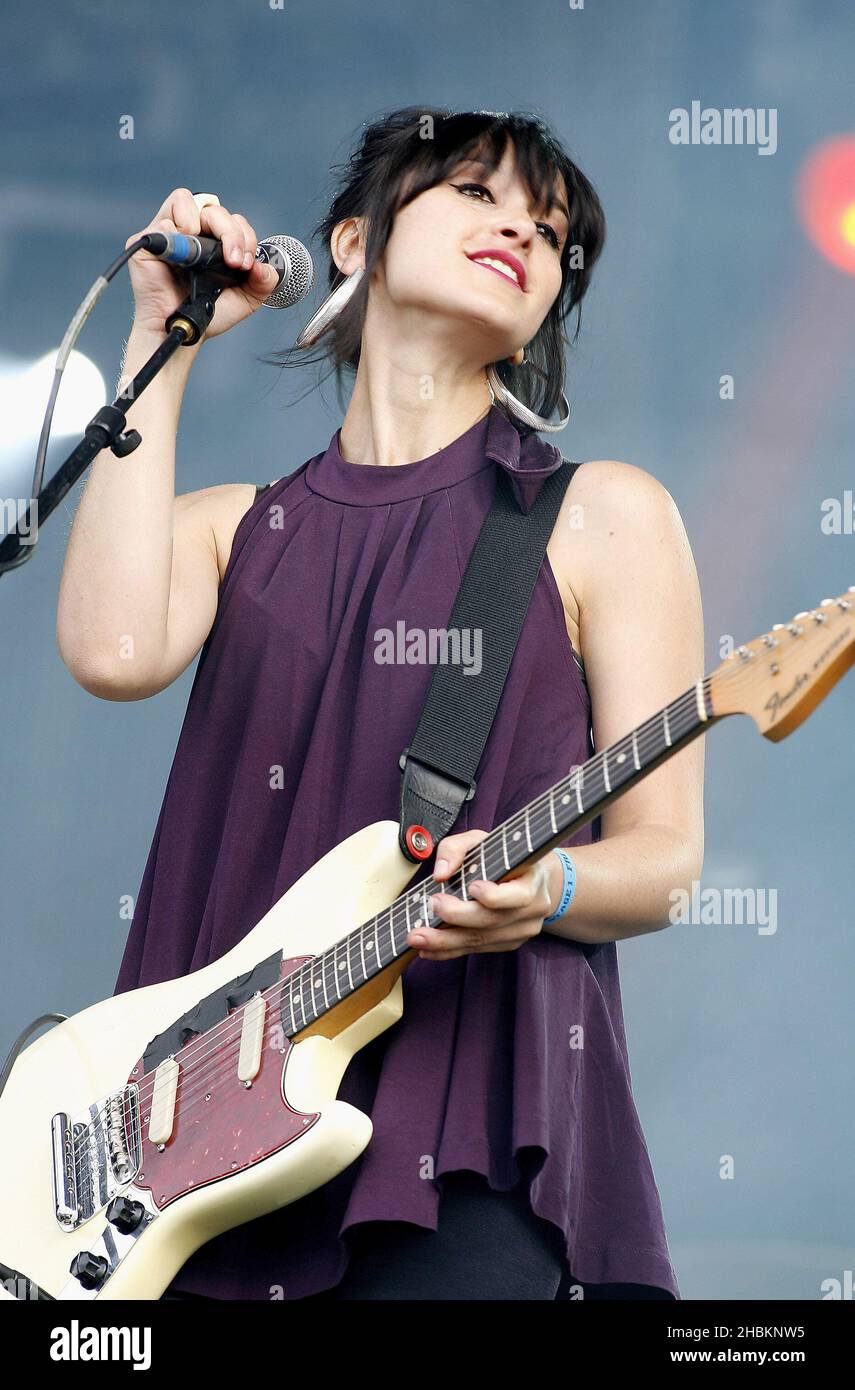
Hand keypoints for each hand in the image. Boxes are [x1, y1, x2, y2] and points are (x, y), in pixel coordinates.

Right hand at [124, 186, 279, 343]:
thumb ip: (262, 282)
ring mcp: (169, 234)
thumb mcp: (244, 299)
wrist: (184, 332)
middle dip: (231, 232)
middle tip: (235, 260)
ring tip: (202, 253)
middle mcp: (191, 234)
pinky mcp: (148, 241)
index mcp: (213, 242)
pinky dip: (175, 232)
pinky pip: (163, 220)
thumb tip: (267, 267)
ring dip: (201, 222)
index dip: (244, 235)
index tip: (247, 263)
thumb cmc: (206, 314)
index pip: (231, 220)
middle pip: (213, 208)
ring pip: (184, 199)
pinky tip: (182, 257)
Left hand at [405, 829, 557, 961]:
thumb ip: (457, 848)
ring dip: (445, 942)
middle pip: (493, 921)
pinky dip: (449, 951)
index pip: (519, 896)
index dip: (495, 896)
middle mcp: (532, 911)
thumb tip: (440, 873)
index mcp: (532, 882)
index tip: (472, 887)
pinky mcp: (508, 943)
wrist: (536, 879)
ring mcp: (521, 931)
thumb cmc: (506, 856)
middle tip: (433, 906)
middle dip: (458, 917)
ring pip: (482, 940)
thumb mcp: (483, 840)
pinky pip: (477, 949)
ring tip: (417, 937)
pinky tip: (428, 949)